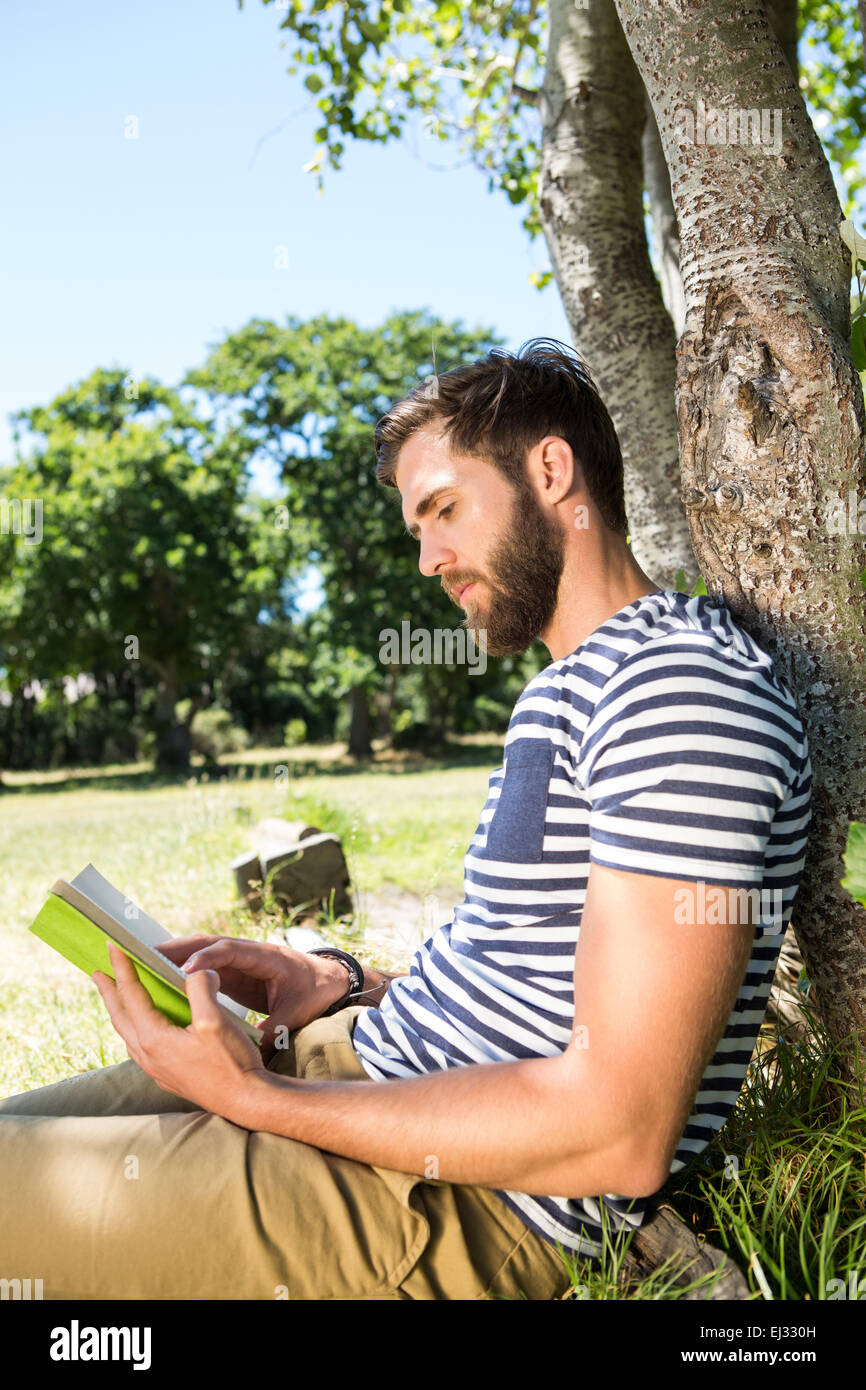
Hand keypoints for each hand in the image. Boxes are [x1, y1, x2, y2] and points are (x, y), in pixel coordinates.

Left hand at [93, 942, 265, 1121]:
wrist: (244, 1100)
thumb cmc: (231, 1062)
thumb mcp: (215, 1019)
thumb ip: (200, 988)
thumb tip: (197, 971)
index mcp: (154, 1037)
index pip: (131, 994)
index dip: (122, 967)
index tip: (113, 947)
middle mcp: (148, 1055)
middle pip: (120, 1015)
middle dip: (108, 991)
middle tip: (97, 972)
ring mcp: (155, 1068)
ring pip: (127, 1033)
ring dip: (119, 1011)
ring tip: (116, 997)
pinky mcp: (167, 1076)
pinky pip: (139, 1047)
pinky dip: (133, 1028)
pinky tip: (142, 1027)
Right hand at [157, 933, 351, 1060]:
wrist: (328, 981)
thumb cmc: (315, 992)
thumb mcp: (298, 1012)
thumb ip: (275, 1027)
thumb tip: (255, 1048)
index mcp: (266, 956)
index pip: (230, 951)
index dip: (206, 959)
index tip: (184, 972)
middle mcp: (248, 951)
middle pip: (207, 942)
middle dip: (177, 948)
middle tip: (144, 954)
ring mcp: (238, 959)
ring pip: (201, 950)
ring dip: (174, 955)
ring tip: (142, 962)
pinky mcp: (232, 970)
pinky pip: (203, 964)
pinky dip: (181, 967)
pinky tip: (158, 978)